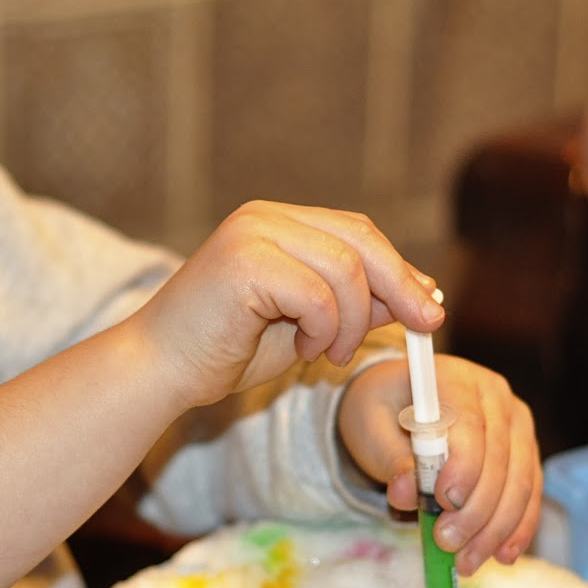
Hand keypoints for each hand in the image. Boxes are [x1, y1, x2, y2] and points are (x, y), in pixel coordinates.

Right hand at [132, 201, 445, 409]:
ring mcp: (252, 234)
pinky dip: (323, 330)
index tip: (429, 308)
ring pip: (345, 270)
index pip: (357, 232)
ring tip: (327, 354)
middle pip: (360, 240)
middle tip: (424, 327)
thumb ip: (354, 305)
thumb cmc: (224, 350)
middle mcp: (264, 217)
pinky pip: (317, 295)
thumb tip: (420, 294)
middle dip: (400, 287)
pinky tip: (302, 350)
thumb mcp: (307, 326)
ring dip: (351, 323)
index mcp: (276, 222)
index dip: (399, 269)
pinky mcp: (244, 261)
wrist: (158, 370)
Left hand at [337, 355, 540, 574]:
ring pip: (520, 480)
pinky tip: (503, 555)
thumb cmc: (381, 412)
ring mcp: (515, 423)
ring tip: (468, 561)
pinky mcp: (523, 451)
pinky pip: (530, 492)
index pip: (470, 424)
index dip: (464, 466)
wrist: (396, 405)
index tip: (444, 502)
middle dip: (477, 508)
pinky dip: (517, 526)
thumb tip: (405, 494)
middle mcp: (494, 396)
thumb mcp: (371, 430)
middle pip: (500, 457)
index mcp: (454, 378)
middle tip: (448, 543)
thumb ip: (390, 460)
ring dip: (497, 527)